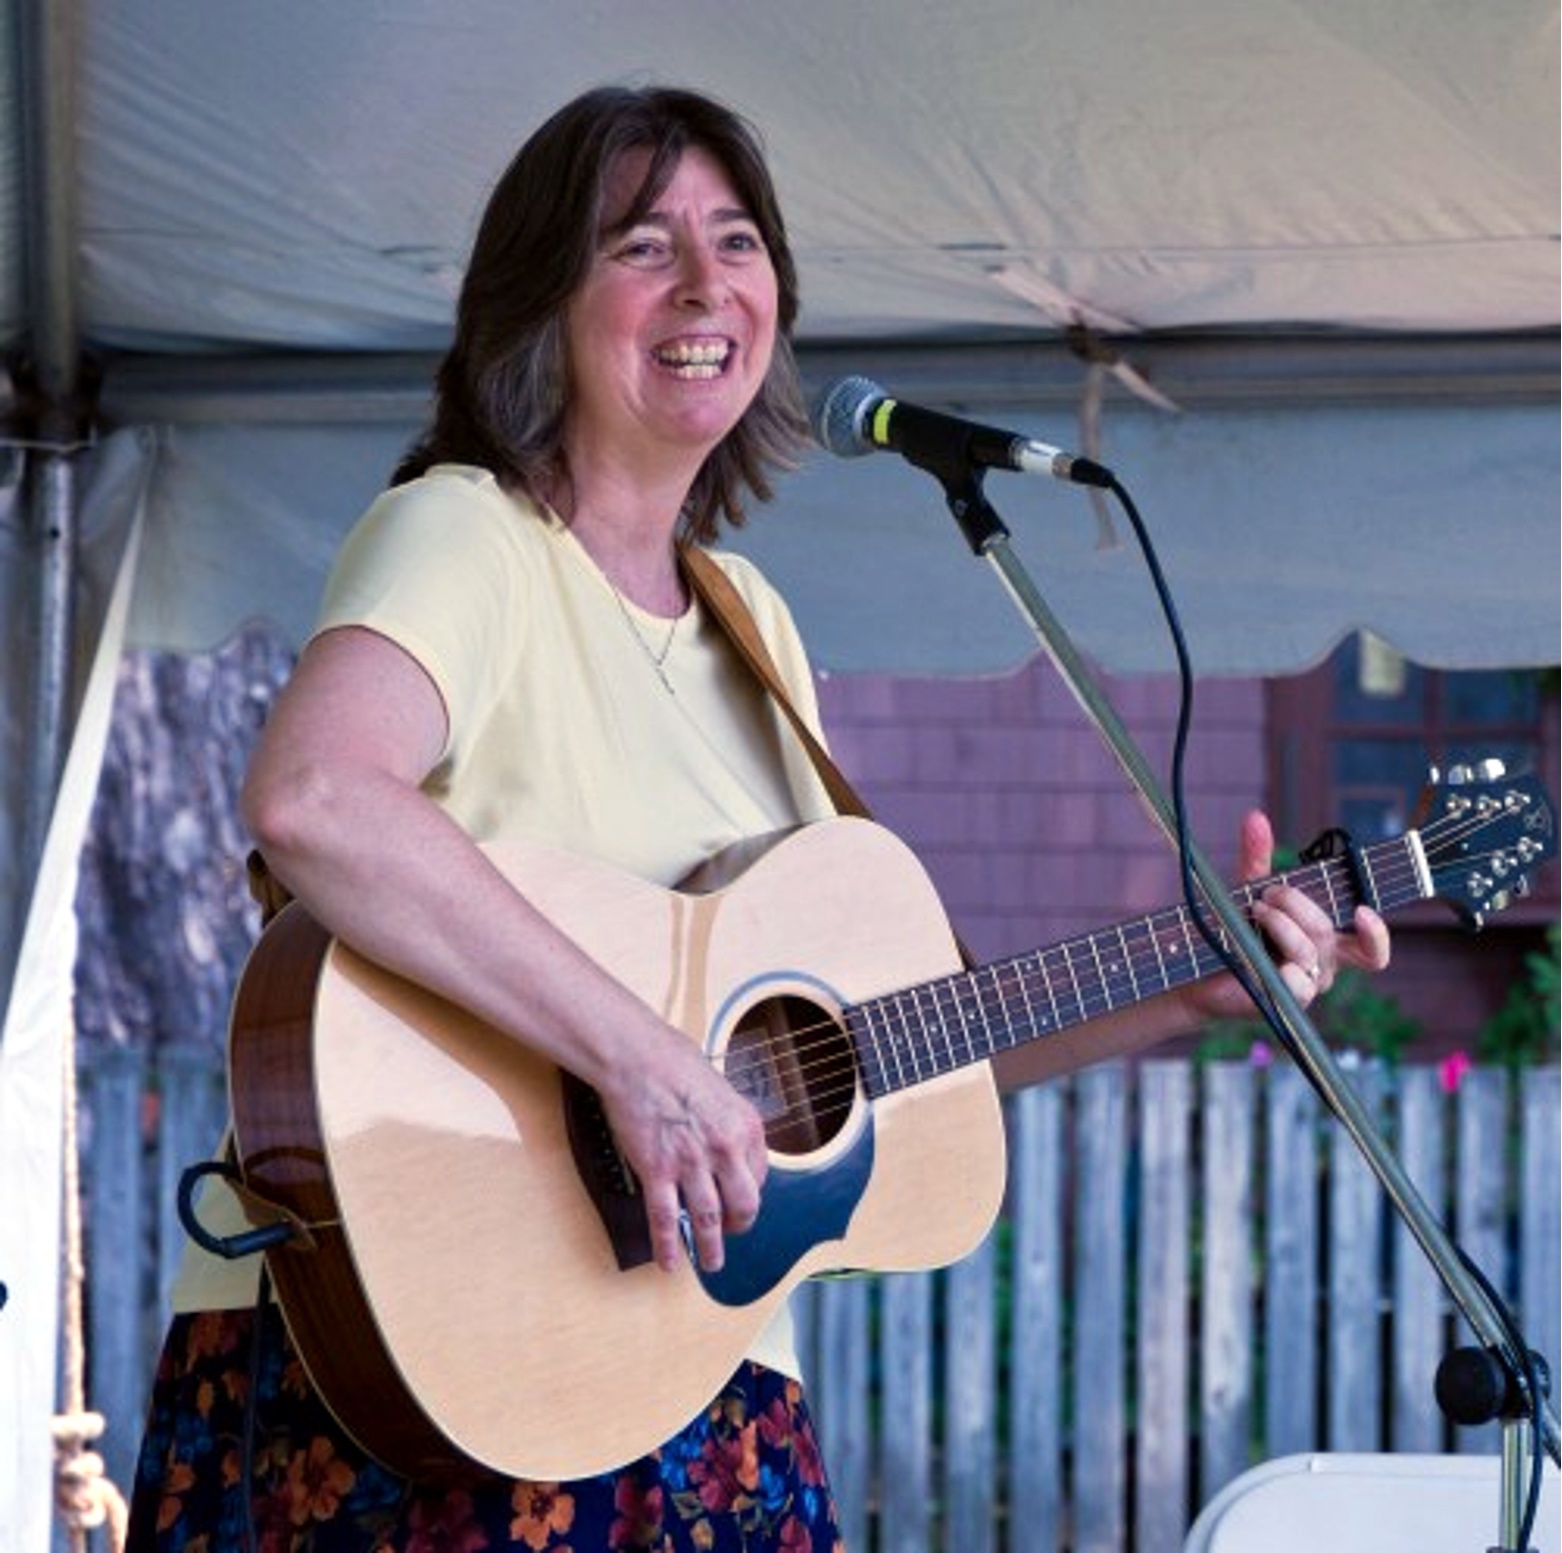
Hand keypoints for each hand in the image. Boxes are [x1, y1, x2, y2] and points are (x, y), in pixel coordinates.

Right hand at [597, 1026, 767, 1274]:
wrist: (639, 1058)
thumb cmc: (676, 1065)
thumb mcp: (722, 1091)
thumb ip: (731, 1124)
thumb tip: (732, 1152)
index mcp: (745, 1126)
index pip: (759, 1174)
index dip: (749, 1192)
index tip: (740, 1200)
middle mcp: (724, 1148)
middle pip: (743, 1204)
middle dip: (739, 1226)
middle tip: (731, 1234)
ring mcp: (691, 1162)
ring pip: (708, 1218)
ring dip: (710, 1248)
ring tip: (711, 1264)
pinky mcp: (657, 1170)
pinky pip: (665, 1218)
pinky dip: (667, 1245)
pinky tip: (669, 1261)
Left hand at [1180, 810, 1391, 1023]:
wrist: (1200, 967)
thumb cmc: (1234, 928)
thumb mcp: (1248, 889)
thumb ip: (1257, 857)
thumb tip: (1255, 817)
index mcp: (1326, 938)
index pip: (1370, 946)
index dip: (1376, 932)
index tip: (1363, 911)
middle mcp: (1323, 963)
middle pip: (1329, 933)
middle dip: (1298, 905)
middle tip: (1267, 895)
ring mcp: (1305, 983)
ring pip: (1309, 951)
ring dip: (1281, 925)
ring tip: (1256, 912)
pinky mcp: (1284, 1000)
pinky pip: (1295, 982)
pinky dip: (1280, 965)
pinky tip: (1261, 956)